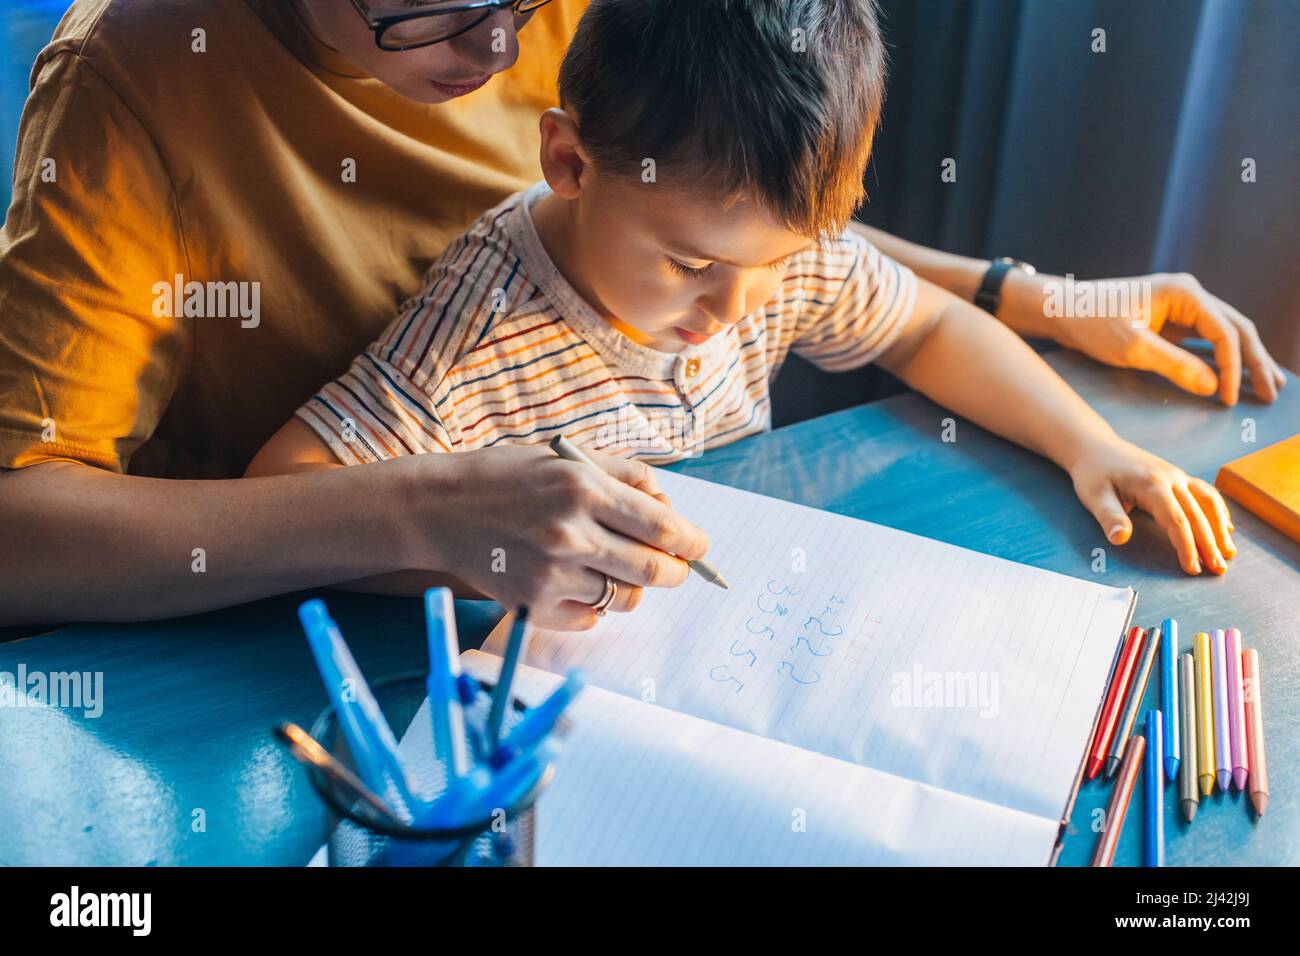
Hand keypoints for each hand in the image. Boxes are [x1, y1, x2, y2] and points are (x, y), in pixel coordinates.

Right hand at [395, 442, 708, 630]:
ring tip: (615, 568)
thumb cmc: (506, 477)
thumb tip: (672, 511)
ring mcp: (550, 575)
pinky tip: (577, 582)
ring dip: (632, 587)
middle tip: (677, 568)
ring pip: (624, 599)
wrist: (438, 509)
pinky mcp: (531, 606)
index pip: (662, 528)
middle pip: (654, 571)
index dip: (693, 542)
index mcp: (582, 488)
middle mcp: (569, 533)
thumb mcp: (566, 457)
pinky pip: (590, 620)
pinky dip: (594, 606)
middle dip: (677, 572)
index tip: (700, 547)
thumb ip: (625, 476)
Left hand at [1047, 272, 1286, 404]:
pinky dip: (1222, 357)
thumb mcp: (1132, 347)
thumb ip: (1173, 365)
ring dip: (1245, 359)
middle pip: (1236, 329)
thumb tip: (1212, 386)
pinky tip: (1234, 375)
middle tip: (1272, 392)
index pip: (1225, 332)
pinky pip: (1205, 339)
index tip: (1230, 398)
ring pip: (1225, 333)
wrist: (1062, 310)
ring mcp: (1182, 307)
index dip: (1233, 367)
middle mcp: (1190, 295)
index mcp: (1185, 293)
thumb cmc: (1092, 322)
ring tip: (1266, 386)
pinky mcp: (1170, 320)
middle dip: (1255, 361)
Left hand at [1067, 435, 1235, 575]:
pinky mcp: (1178, 476)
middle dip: (1210, 543)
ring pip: (1207, 502)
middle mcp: (1171, 478)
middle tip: (1219, 569)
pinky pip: (1205, 493)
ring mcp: (1177, 475)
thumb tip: (1120, 539)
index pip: (1176, 520)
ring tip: (1229, 552)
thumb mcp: (1094, 496)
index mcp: (1152, 484)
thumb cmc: (1094, 473)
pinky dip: (1217, 510)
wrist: (1096, 446)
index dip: (1186, 546)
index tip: (1192, 568)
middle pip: (1197, 514)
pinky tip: (1225, 527)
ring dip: (1220, 527)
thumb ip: (1110, 517)